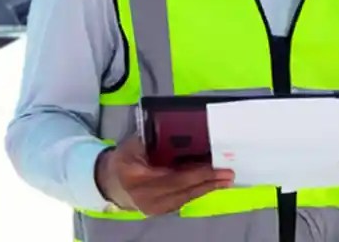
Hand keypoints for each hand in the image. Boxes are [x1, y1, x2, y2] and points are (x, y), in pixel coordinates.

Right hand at [94, 135, 234, 215]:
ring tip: (225, 179)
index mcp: (137, 178)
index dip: (196, 173)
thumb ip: (153, 140)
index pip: (173, 178)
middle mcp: (146, 197)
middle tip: (228, 174)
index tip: (214, 167)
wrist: (110, 182)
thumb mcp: (133, 144)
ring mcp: (154, 207)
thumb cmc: (123, 159)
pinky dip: (198, 191)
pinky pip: (183, 200)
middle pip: (183, 190)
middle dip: (208, 182)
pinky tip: (211, 184)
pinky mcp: (160, 210)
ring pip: (186, 197)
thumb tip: (180, 130)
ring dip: (207, 188)